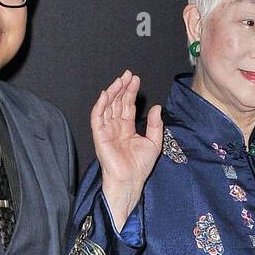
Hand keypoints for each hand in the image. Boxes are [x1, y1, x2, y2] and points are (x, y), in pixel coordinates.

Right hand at [91, 70, 162, 230]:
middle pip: (117, 102)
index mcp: (127, 128)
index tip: (136, 79)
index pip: (127, 105)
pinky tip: (106, 94)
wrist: (130, 180)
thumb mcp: (154, 142)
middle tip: (128, 74)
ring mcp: (106, 130)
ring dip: (112, 92)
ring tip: (120, 80)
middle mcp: (115, 127)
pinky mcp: (99, 135)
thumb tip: (156, 107)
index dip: (131, 92)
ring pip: (107, 106)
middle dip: (122, 87)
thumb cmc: (140, 166)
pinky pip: (97, 117)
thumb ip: (155, 124)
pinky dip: (100, 105)